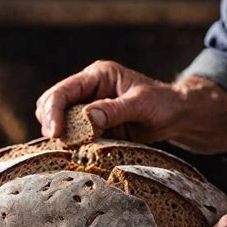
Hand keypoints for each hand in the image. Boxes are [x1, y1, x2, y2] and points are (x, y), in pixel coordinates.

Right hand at [36, 60, 226, 152]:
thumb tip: (87, 118)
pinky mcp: (92, 124)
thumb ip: (115, 110)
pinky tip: (77, 150)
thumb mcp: (141, 104)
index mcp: (97, 76)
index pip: (64, 90)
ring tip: (70, 146)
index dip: (54, 111)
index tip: (56, 134)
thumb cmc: (163, 103)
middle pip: (52, 102)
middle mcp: (88, 88)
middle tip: (60, 142)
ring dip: (60, 133)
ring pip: (59, 119)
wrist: (176, 115)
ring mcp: (88, 106)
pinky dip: (71, 142)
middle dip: (51, 121)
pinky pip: (73, 133)